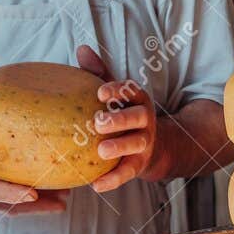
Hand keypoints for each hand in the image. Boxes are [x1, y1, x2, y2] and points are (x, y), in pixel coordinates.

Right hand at [0, 115, 67, 214]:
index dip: (10, 193)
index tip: (33, 193)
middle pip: (5, 206)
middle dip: (34, 206)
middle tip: (62, 201)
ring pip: (9, 206)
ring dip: (36, 206)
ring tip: (63, 199)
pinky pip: (7, 198)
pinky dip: (27, 197)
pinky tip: (45, 189)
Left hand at [76, 44, 170, 192]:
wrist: (151, 146)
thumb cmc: (123, 112)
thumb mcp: (114, 93)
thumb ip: (98, 73)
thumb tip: (82, 49)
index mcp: (137, 99)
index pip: (130, 91)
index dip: (117, 91)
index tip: (100, 93)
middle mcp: (145, 120)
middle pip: (136, 118)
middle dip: (119, 119)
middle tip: (98, 123)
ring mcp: (144, 143)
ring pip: (135, 144)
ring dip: (120, 147)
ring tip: (101, 151)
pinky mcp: (139, 165)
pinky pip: (128, 172)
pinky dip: (114, 179)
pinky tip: (96, 185)